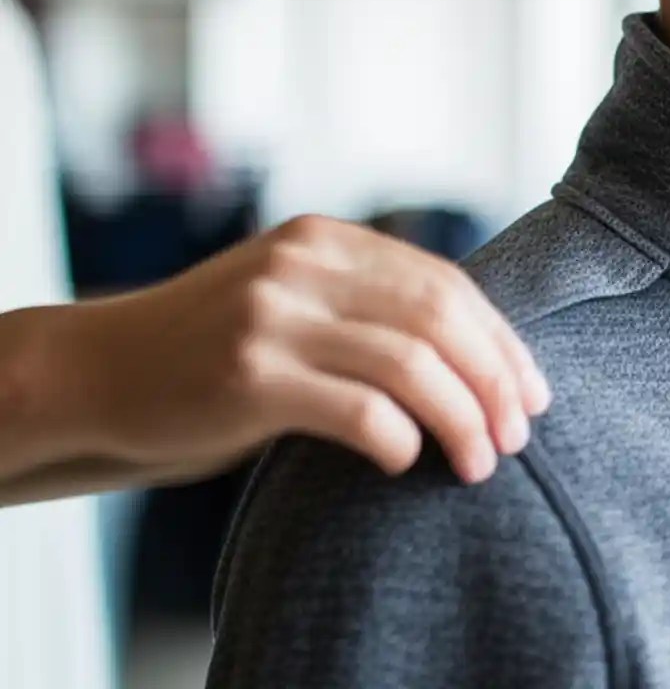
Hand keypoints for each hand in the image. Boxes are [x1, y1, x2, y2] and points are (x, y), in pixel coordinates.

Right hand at [1, 215, 547, 490]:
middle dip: (495, 382)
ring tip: (481, 465)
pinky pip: (359, 410)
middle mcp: (303, 265)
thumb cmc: (214, 354)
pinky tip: (407, 462)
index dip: (502, 343)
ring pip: (412, 364)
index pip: (445, 285)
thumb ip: (367, 311)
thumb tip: (484, 365)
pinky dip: (400, 440)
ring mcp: (274, 315)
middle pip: (441, 319)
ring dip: (463, 419)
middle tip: (517, 438)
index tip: (534, 395)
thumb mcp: (294, 305)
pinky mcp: (248, 374)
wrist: (99, 374)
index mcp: (326, 241)